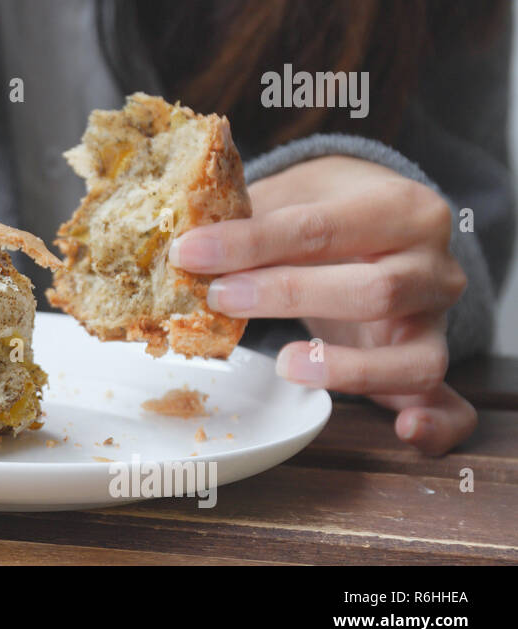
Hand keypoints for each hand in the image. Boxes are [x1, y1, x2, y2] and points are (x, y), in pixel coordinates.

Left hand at [168, 155, 474, 454]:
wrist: (379, 218)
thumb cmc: (323, 210)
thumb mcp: (292, 196)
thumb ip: (248, 216)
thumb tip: (178, 241)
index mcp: (401, 208)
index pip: (322, 227)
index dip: (251, 242)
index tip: (190, 252)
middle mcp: (434, 265)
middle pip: (374, 291)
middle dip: (290, 296)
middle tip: (220, 299)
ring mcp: (437, 320)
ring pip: (412, 356)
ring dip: (346, 369)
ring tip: (284, 366)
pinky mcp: (430, 362)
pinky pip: (449, 403)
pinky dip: (435, 423)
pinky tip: (402, 432)